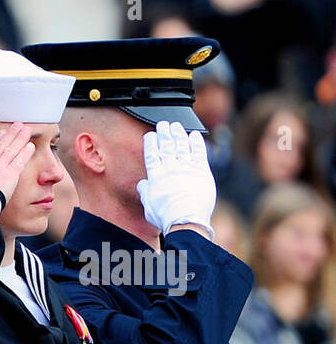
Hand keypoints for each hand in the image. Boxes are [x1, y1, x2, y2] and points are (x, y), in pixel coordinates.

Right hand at [0, 120, 34, 203]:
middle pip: (1, 145)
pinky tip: (31, 146)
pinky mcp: (10, 175)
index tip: (0, 133)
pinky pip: (19, 161)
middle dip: (10, 134)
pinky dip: (25, 153)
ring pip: (11, 150)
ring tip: (26, 130)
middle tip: (17, 126)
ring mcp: (0, 167)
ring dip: (20, 138)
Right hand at [136, 121, 215, 238]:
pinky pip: (199, 152)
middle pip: (166, 145)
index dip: (151, 142)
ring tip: (176, 125)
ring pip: (181, 145)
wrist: (186, 219)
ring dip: (178, 133)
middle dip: (164, 133)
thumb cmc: (165, 216)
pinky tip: (194, 135)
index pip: (151, 154)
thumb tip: (142, 184)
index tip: (150, 135)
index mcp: (155, 175)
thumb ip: (145, 191)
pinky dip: (196, 142)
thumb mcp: (148, 205)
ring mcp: (186, 167)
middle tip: (163, 124)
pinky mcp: (201, 170)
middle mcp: (170, 168)